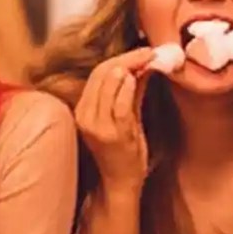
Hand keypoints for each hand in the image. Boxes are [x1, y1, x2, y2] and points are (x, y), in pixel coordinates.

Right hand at [75, 47, 153, 190]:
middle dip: (127, 58)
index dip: (120, 58)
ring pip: (110, 82)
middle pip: (103, 73)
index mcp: (83, 110)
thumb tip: (143, 65)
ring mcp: (98, 125)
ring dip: (131, 66)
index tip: (141, 51)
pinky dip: (130, 86)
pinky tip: (141, 77)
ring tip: (149, 59)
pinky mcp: (113, 133)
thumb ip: (130, 92)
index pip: (97, 73)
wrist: (120, 183)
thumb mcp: (124, 117)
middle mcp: (86, 116)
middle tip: (149, 50)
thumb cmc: (122, 152)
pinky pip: (121, 102)